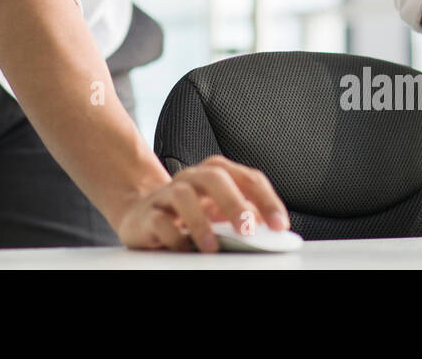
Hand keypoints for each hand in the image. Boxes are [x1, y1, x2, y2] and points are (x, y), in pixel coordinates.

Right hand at [114, 155, 289, 252]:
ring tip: (212, 246)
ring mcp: (168, 194)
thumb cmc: (189, 213)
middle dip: (233, 203)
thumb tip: (271, 229)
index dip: (266, 200)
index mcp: (216, 173)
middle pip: (214, 178)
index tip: (279, 225)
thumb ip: (245, 214)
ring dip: (200, 222)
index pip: (247, 178)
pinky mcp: (149, 214)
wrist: (142, 213)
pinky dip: (174, 236)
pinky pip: (160, 220)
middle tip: (247, 230)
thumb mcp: (220, 211)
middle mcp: (192, 178)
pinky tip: (185, 248)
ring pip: (183, 195)